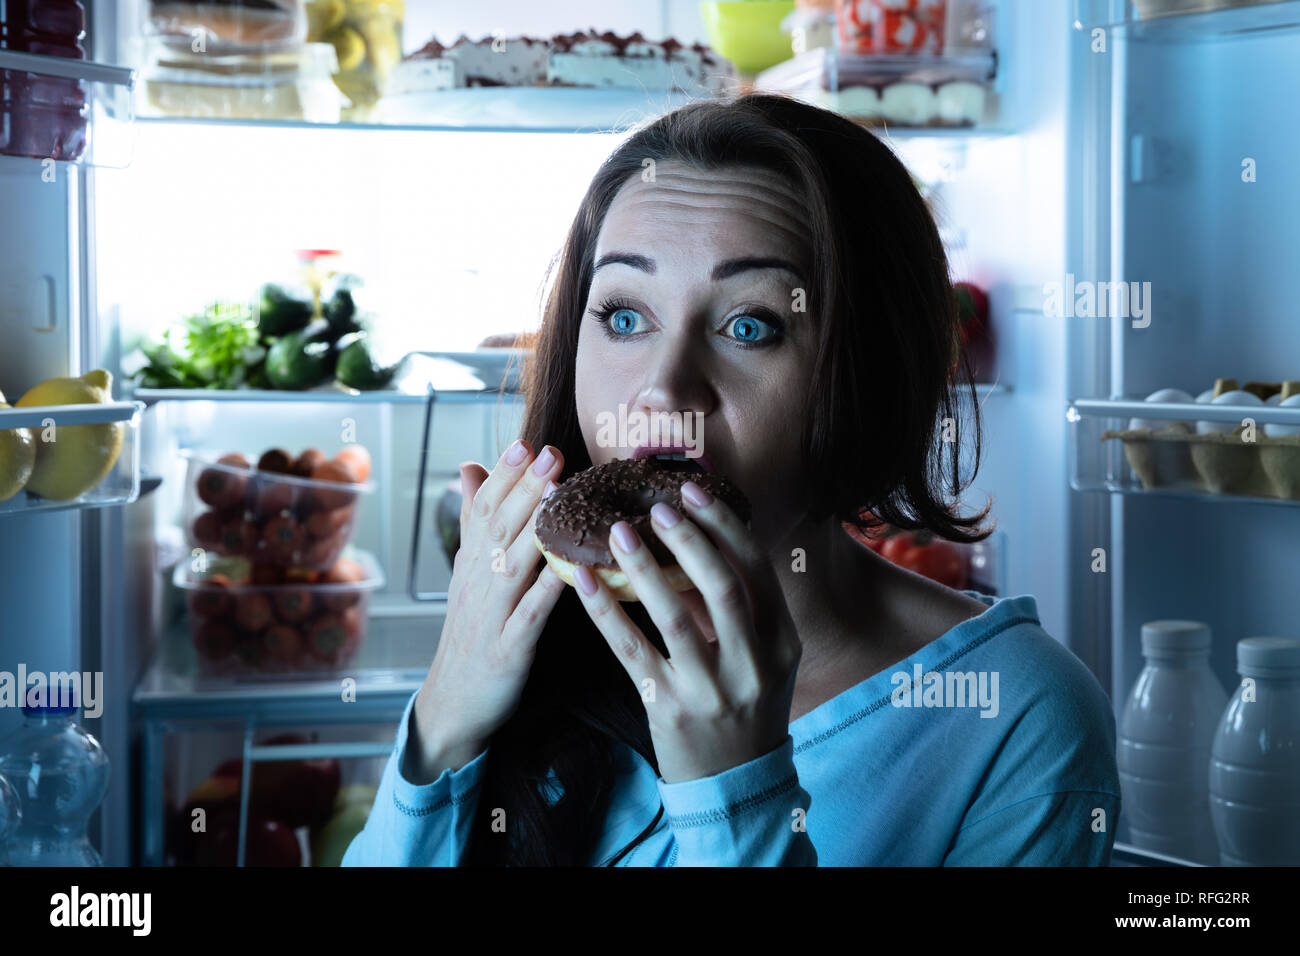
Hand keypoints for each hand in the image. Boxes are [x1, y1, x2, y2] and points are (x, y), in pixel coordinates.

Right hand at [409, 439, 566, 779]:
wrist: (453, 705)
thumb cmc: (472, 635)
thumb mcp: (469, 576)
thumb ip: (476, 524)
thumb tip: (472, 467)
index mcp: (472, 564)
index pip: (485, 510)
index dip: (504, 476)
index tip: (525, 442)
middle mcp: (478, 583)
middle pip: (499, 528)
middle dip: (524, 489)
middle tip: (549, 453)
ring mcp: (491, 616)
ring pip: (512, 564)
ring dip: (535, 527)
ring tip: (558, 496)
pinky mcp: (508, 650)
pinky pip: (529, 616)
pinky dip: (546, 591)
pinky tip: (566, 570)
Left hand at [570, 481, 801, 783]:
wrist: (735, 785)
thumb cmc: (745, 707)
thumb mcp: (763, 659)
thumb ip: (741, 608)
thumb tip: (700, 537)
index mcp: (782, 641)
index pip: (756, 569)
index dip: (724, 524)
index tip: (692, 490)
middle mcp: (753, 664)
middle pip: (721, 585)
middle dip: (688, 538)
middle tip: (657, 507)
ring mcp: (711, 690)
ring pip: (674, 616)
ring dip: (642, 567)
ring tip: (616, 533)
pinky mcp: (669, 709)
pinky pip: (631, 650)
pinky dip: (606, 611)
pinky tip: (584, 581)